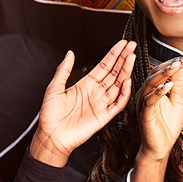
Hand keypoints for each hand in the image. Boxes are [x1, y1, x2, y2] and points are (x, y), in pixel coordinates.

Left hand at [31, 41, 136, 165]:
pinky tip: (127, 82)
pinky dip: (124, 93)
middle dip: (123, 59)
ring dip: (125, 71)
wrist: (51, 136)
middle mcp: (96, 93)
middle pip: (114, 73)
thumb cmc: (50, 115)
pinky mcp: (104, 116)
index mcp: (85, 85)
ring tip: (131, 58)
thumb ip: (63, 70)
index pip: (104, 66)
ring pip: (118, 85)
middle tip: (131, 46)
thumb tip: (69, 53)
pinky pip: (118, 103)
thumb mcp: (54, 88)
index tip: (122, 44)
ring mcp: (101, 104)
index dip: (113, 55)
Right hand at [138, 57, 182, 162]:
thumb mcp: (178, 102)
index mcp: (152, 90)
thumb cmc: (166, 127)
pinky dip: (159, 92)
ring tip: (177, 66)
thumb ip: (178, 85)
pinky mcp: (144, 114)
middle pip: (155, 74)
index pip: (161, 71)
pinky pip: (150, 101)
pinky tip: (169, 85)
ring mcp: (143, 104)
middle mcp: (145, 94)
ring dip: (164, 74)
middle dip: (170, 65)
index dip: (174, 63)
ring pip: (151, 84)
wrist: (160, 148)